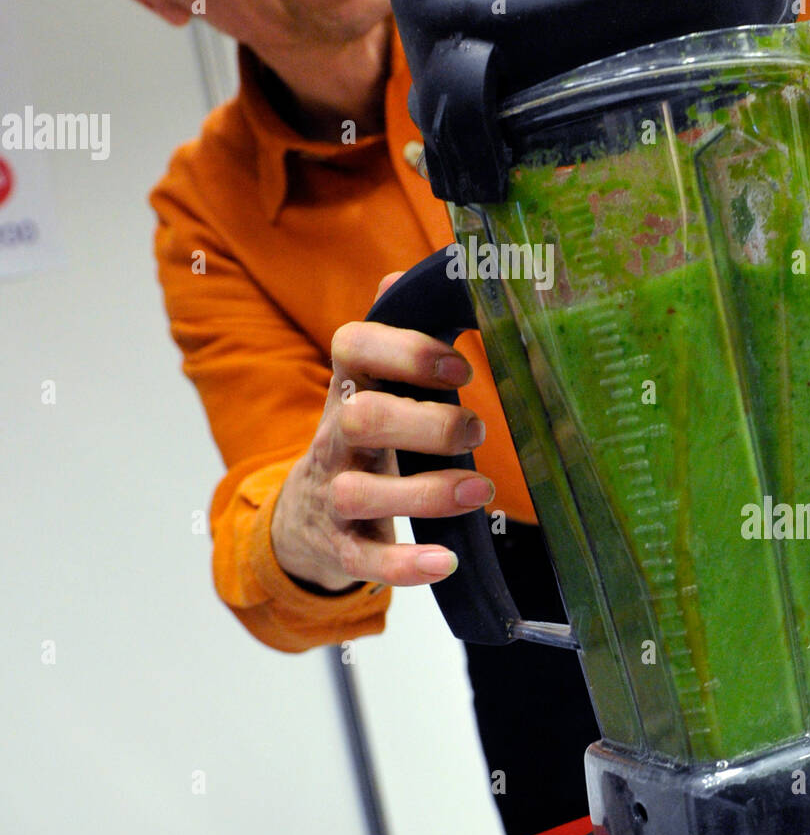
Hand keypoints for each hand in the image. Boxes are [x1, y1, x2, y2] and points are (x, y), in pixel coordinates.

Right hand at [271, 273, 492, 591]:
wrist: (304, 519)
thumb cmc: (362, 441)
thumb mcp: (372, 386)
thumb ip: (393, 337)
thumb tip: (405, 271)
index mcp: (350, 388)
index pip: (352, 347)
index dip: (403, 350)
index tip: (459, 368)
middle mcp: (335, 437)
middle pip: (360, 418)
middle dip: (424, 423)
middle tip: (476, 430)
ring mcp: (333, 493)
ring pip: (361, 491)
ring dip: (426, 492)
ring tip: (479, 489)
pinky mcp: (340, 547)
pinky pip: (365, 558)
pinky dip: (406, 564)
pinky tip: (446, 560)